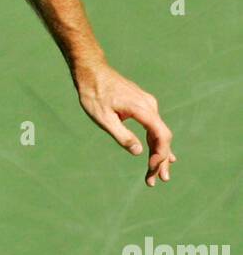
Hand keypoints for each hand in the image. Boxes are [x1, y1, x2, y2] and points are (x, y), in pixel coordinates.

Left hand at [75, 62, 175, 186]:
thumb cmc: (95, 96)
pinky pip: (153, 127)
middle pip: (163, 137)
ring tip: (158, 175)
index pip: (160, 135)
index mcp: (143, 109)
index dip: (160, 155)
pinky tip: (158, 156)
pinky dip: (155, 143)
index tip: (153, 169)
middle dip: (161, 160)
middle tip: (159, 181)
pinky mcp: (143, 107)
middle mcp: (150, 106)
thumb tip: (138, 152)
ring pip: (159, 133)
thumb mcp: (104, 119)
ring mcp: (148, 105)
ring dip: (159, 154)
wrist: (93, 73)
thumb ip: (122, 135)